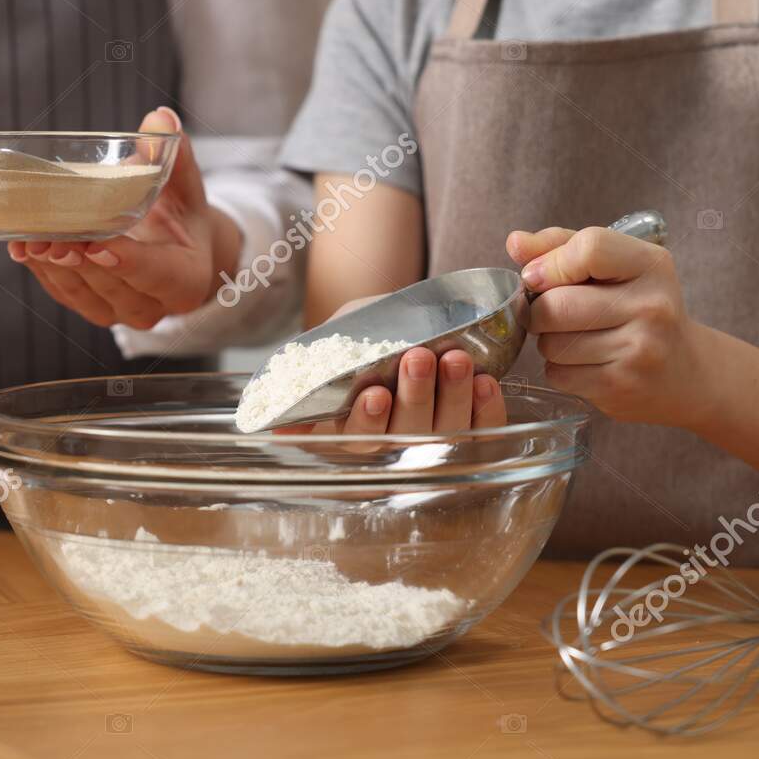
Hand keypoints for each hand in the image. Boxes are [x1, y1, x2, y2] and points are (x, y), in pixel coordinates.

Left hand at [8, 107, 240, 329]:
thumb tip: (160, 119)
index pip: (158, 274)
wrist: (173, 247)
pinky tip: (22, 246)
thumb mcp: (184, 186)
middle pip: (114, 288)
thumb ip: (172, 155)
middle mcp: (152, 305)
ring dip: (54, 267)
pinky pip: (62, 292)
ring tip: (33, 238)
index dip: (128, 262)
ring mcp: (118, 311)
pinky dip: (41, 269)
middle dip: (81, 263)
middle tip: (55, 236)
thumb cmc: (180, 215)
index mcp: (186, 279)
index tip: (99, 243)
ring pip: (84, 295)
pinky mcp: (89, 306)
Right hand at [285, 297, 506, 435]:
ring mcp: (436, 436)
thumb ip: (315, 366)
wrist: (406, 317)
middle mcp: (394, 441)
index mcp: (349, 430)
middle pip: (407, 435)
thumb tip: (272, 425)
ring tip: (455, 360)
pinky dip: (486, 408)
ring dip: (453, 397)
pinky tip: (485, 381)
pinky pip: (483, 429)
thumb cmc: (364, 334)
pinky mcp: (473, 425)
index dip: (368, 423)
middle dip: (415, 396)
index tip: (374, 395)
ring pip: (447, 432)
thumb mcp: (337, 339)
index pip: (358, 439)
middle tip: (419, 357)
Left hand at [508, 225, 714, 426]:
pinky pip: (557, 374)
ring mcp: (639, 350)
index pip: (589, 248)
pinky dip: (558, 368)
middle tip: (552, 312)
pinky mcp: (621, 387)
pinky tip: (583, 362)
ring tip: (574, 337)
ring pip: (552, 343)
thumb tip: (515, 243)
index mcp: (651, 265)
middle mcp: (652, 306)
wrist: (686, 372)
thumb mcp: (616, 267)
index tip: (538, 276)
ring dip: (548, 341)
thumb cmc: (639, 309)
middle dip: (539, 310)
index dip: (551, 262)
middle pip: (557, 304)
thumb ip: (563, 247)